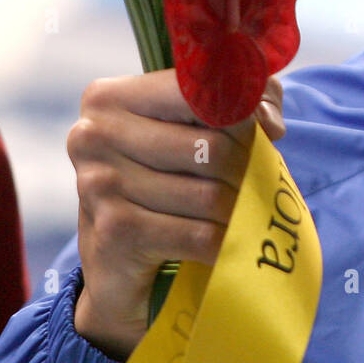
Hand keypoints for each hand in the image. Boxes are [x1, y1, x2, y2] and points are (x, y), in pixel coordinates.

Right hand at [68, 69, 284, 360]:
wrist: (117, 268)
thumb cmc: (167, 184)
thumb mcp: (202, 130)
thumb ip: (247, 103)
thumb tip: (268, 123)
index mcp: (110, 98)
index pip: (198, 94)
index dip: (241, 117)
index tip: (257, 136)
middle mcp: (94, 135)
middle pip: (210, 147)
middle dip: (245, 169)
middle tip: (253, 185)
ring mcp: (99, 185)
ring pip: (208, 195)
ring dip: (237, 210)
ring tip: (241, 214)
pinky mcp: (114, 234)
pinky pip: (198, 235)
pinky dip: (223, 243)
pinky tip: (225, 245)